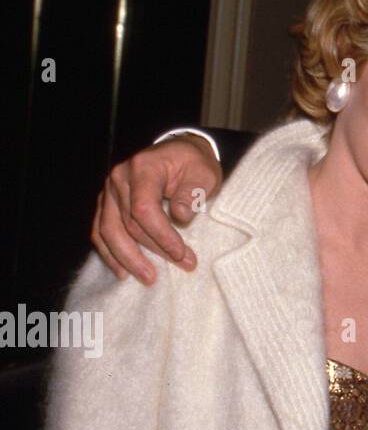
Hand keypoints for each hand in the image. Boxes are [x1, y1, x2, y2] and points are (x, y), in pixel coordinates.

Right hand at [91, 135, 223, 283]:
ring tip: (148, 278)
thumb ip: (193, 193)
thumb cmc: (194, 163)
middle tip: (181, 265)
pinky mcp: (106, 203)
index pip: (144, 208)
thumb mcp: (204, 173)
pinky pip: (100, 231)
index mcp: (143, 168)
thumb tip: (180, 217)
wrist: (180, 152)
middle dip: (154, 250)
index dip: (161, 235)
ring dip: (127, 258)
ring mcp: (108, 191)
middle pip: (128, 223)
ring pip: (108, 231)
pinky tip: (122, 270)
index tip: (181, 253)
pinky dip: (109, 252)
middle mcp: (119, 178)